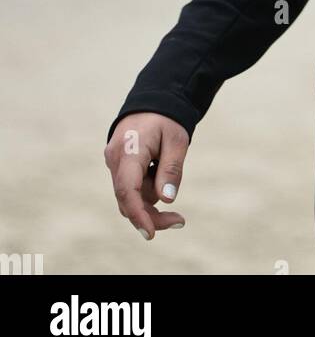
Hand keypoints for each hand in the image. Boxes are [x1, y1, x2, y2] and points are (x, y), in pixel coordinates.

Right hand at [104, 113, 189, 240]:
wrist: (152, 102)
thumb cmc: (166, 120)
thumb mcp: (177, 140)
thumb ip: (172, 168)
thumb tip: (166, 199)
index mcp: (128, 150)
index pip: (127, 189)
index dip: (137, 214)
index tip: (151, 233)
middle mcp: (115, 159)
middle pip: (128, 199)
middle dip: (151, 214)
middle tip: (180, 221)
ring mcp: (113, 163)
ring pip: (130, 196)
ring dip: (151, 196)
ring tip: (168, 166)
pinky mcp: (118, 167)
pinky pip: (131, 187)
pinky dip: (147, 188)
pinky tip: (159, 168)